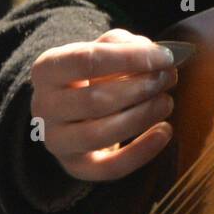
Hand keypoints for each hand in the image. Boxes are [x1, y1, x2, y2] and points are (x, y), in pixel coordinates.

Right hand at [30, 28, 177, 181]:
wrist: (74, 106)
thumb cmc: (95, 71)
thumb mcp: (105, 47)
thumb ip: (126, 45)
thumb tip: (157, 55)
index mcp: (48, 69)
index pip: (87, 60)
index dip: (131, 58)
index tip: (165, 57)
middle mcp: (44, 106)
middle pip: (94, 100)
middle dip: (141, 87)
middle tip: (169, 77)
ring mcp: (56, 140)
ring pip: (99, 135)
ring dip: (142, 116)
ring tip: (167, 101)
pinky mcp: (76, 166)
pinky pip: (107, 168)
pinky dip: (140, 152)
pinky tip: (165, 131)